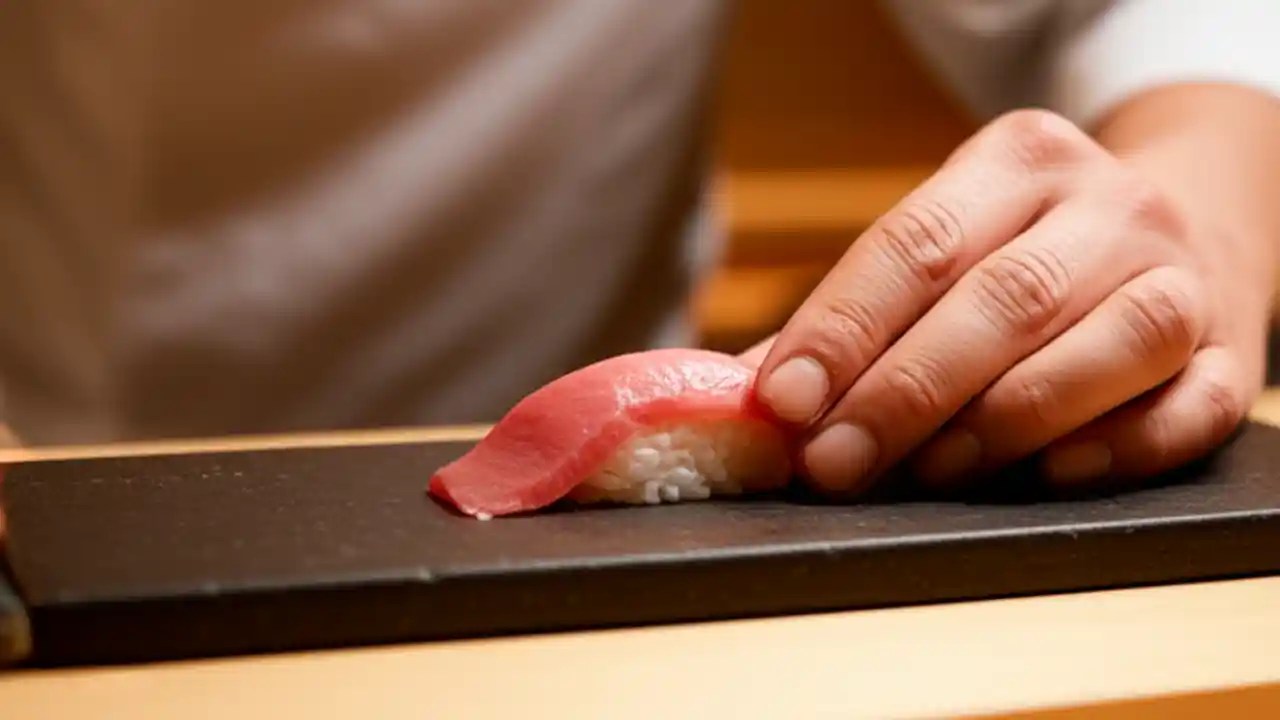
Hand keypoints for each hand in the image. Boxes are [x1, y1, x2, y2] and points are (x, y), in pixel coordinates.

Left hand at [748, 109, 1270, 495]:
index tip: (783, 399)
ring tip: (928, 471)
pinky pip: (1190, 407)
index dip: (843, 326)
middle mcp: (1110, 208)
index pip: (918, 243)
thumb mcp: (946, 250)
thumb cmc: (1026, 253)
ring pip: (1109, 345)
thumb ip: (855, 319)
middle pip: (1003, 298)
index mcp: (1019, 162)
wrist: (1184, 225)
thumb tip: (752, 396)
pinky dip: (1121, 446)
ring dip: (1006, 419)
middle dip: (905, 390)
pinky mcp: (1235, 353)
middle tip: (835, 461)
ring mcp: (1182, 277)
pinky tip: (1052, 473)